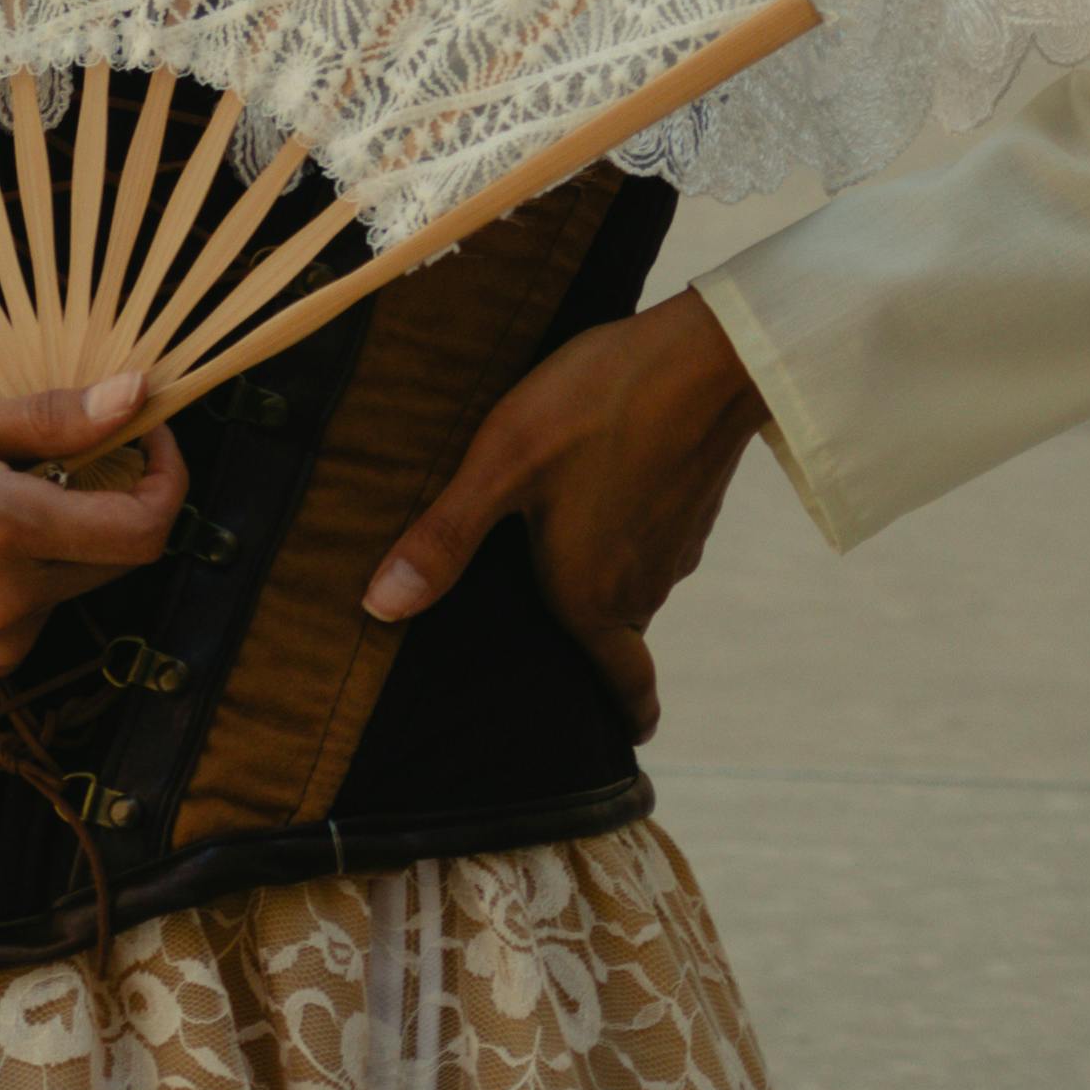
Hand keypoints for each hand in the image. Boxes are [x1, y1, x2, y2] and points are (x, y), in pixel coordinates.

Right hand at [0, 375, 194, 675]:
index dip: (168, 479)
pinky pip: (37, 610)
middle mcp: (12, 599)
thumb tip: (137, 394)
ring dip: (65, 536)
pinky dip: (30, 571)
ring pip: (76, 581)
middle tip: (69, 446)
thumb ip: (51, 419)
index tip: (149, 433)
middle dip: (113, 497)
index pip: (142, 528)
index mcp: (6, 529)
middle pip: (118, 555)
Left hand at [360, 291, 767, 739]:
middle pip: (615, 638)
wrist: (709, 350)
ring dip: (601, 581)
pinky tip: (593, 491)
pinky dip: (624, 533)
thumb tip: (380, 608)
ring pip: (633, 585)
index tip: (607, 739)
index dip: (619, 719)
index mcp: (596, 599)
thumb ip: (445, 538)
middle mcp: (643, 586)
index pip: (624, 691)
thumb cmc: (598, 404)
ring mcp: (676, 544)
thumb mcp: (502, 462)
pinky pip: (651, 540)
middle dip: (581, 642)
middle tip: (530, 628)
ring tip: (550, 551)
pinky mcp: (694, 502)